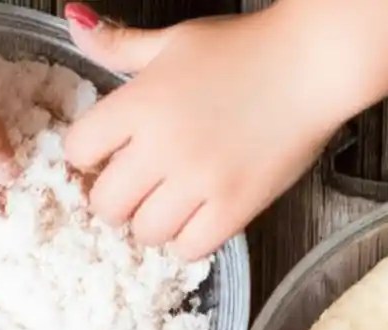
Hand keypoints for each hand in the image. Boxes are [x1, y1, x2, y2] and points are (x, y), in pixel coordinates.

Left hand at [62, 3, 341, 257]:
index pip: (78, 150)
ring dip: (152, 222)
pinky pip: (190, 248)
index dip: (88, 155)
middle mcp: (162, 146)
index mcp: (139, 103)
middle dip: (116, 198)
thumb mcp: (174, 40)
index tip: (105, 156)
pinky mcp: (236, 206)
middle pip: (106, 203)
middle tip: (136, 188)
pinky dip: (188, 239)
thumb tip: (74, 22)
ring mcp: (200, 180)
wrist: (313, 65)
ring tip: (170, 204)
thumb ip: (119, 44)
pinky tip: (198, 218)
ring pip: (145, 232)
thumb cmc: (245, 49)